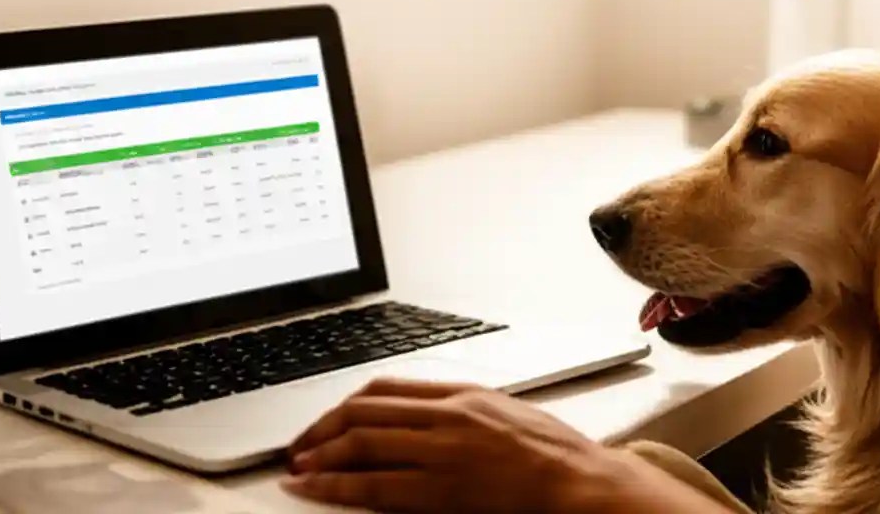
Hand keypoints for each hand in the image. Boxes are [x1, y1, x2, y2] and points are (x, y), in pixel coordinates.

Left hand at [282, 379, 724, 513]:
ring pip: (361, 444)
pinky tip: (312, 488)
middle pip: (365, 411)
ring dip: (320, 455)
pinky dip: (334, 486)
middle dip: (322, 428)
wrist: (582, 484)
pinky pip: (375, 486)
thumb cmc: (556, 457)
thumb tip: (422, 419)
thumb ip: (462, 413)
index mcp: (463, 395)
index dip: (346, 405)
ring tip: (297, 467)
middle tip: (299, 445)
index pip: (386, 389)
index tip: (327, 421)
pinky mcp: (442, 490)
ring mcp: (442, 452)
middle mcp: (447, 416)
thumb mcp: (506, 415)